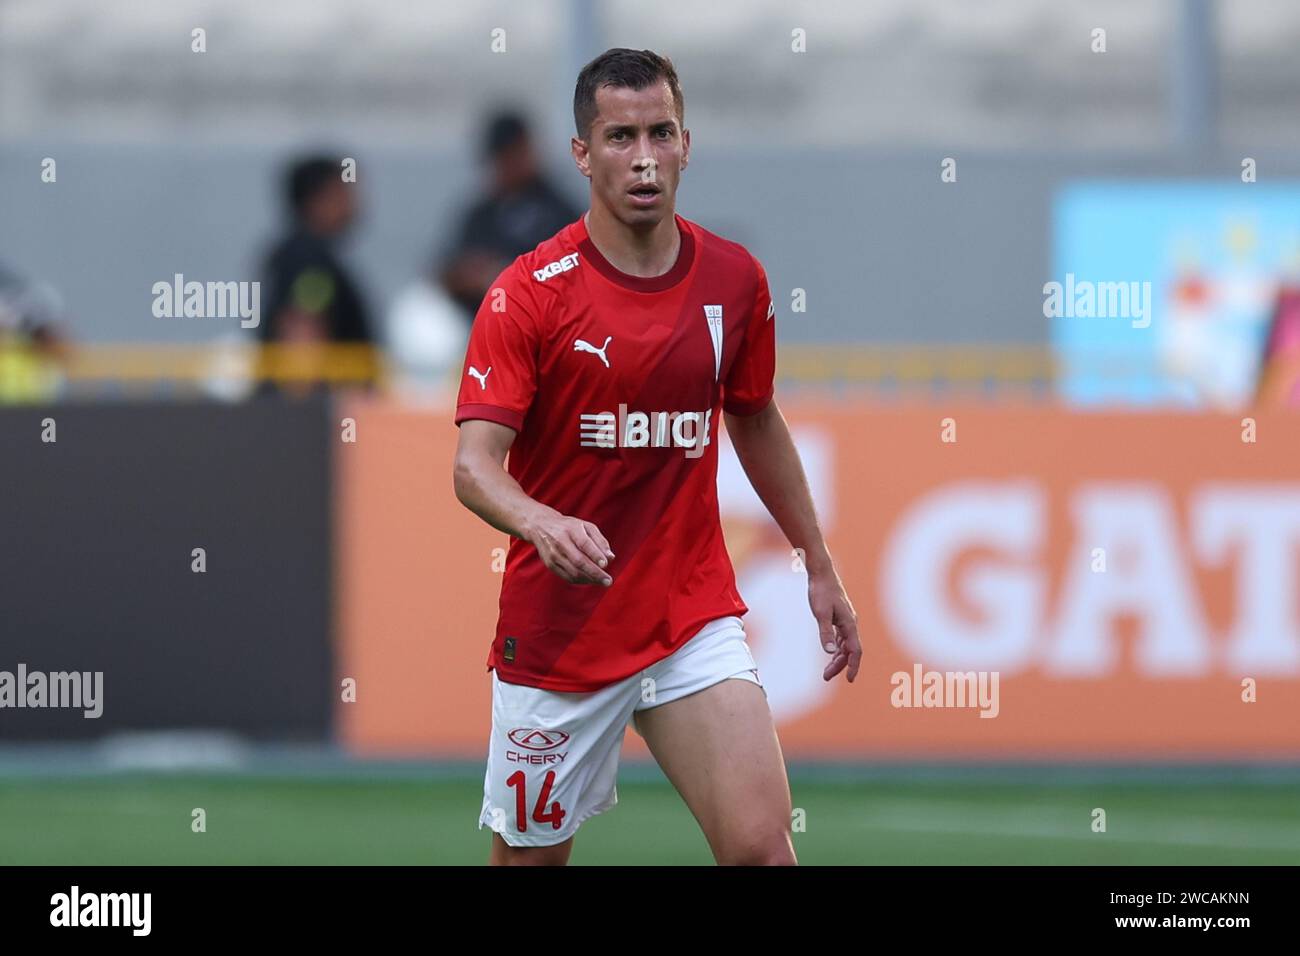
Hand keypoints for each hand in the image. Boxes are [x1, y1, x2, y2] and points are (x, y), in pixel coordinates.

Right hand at [526, 510, 615, 585]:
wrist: (540, 526)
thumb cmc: (568, 527)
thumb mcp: (585, 526)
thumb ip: (600, 541)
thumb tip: (611, 558)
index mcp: (571, 529)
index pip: (584, 544)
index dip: (595, 555)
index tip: (605, 564)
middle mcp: (560, 542)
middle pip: (578, 561)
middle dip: (595, 573)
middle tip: (608, 581)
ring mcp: (553, 554)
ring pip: (573, 572)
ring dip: (589, 579)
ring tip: (602, 581)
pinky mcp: (550, 564)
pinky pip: (567, 576)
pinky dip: (580, 580)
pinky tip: (590, 580)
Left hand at [809, 567, 860, 682]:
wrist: (821, 573)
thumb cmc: (821, 591)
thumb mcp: (820, 613)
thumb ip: (825, 633)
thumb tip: (831, 652)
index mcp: (849, 624)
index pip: (855, 650)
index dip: (853, 666)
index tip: (850, 679)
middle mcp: (850, 623)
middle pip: (849, 651)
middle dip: (840, 666)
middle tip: (826, 677)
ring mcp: (846, 620)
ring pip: (845, 645)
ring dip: (838, 659)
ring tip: (826, 671)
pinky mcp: (839, 617)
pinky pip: (842, 638)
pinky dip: (837, 648)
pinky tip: (831, 653)